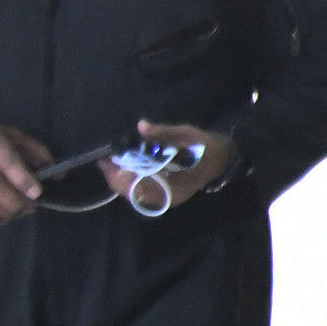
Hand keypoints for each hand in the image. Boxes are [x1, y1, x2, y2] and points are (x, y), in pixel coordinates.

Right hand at [0, 117, 51, 224]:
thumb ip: (37, 152)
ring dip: (12, 213)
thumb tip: (58, 174)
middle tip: (33, 205)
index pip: (10, 165)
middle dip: (22, 204)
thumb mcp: (12, 134)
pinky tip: (5, 212)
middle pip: (1, 192)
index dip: (24, 181)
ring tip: (21, 208)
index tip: (37, 193)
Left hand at [109, 120, 238, 212]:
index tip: (107, 158)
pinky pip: (137, 189)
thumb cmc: (205, 148)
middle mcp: (166, 199)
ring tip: (112, 159)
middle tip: (105, 156)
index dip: (118, 175)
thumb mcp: (187, 136)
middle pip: (130, 193)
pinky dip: (127, 177)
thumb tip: (141, 126)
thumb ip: (164, 133)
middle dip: (115, 175)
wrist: (222, 157)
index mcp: (174, 189)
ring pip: (131, 192)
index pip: (137, 188)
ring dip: (119, 176)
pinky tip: (123, 165)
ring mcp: (163, 198)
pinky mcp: (161, 193)